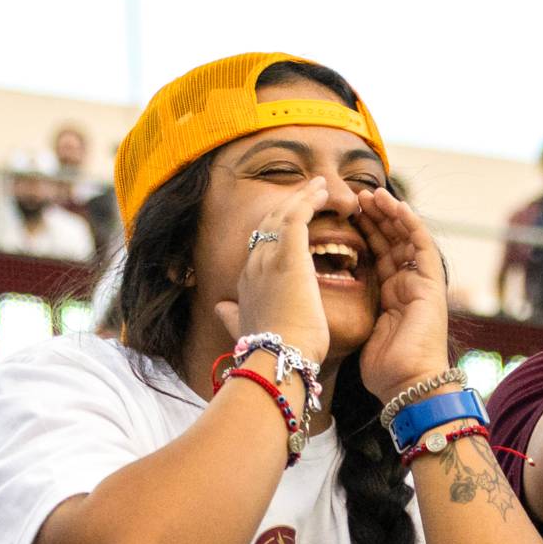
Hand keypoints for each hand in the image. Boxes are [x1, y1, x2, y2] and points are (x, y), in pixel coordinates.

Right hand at [213, 175, 334, 369]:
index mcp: (246, 280)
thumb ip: (231, 317)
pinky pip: (297, 216)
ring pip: (283, 214)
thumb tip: (219, 309)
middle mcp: (253, 264)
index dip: (276, 226)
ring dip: (302, 196)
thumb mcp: (246, 330)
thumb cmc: (272, 352)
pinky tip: (323, 192)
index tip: (293, 216)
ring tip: (319, 185)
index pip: (260, 242)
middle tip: (309, 191)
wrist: (277, 359)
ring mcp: (268, 258)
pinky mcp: (288, 256)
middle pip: (269, 222)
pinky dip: (309, 200)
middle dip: (288, 204)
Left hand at [352, 187, 453, 401]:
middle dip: (373, 217)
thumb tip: (308, 301)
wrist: (406, 385)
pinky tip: (394, 205)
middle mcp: (407, 285)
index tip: (341, 214)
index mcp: (391, 295)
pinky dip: (409, 223)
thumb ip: (344, 311)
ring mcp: (421, 282)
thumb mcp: (358, 330)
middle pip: (390, 241)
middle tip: (354, 196)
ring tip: (371, 194)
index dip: (361, 233)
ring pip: (405, 237)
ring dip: (390, 213)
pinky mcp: (431, 282)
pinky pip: (422, 244)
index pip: (376, 254)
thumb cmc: (382, 368)